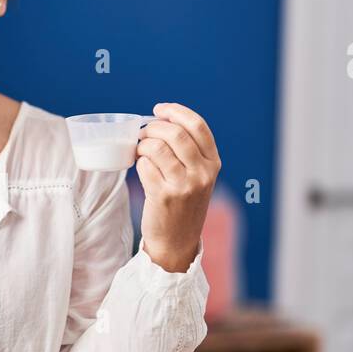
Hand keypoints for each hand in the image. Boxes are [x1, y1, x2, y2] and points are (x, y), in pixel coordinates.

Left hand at [134, 103, 220, 272]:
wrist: (177, 242)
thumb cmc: (183, 204)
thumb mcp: (198, 177)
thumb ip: (189, 151)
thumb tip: (161, 120)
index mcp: (214, 163)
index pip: (198, 126)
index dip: (176, 111)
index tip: (160, 109)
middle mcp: (203, 173)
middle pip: (175, 133)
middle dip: (153, 127)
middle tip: (144, 134)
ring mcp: (184, 185)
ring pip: (156, 147)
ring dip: (142, 145)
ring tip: (140, 152)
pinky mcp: (164, 196)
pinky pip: (144, 166)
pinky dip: (138, 164)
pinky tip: (142, 171)